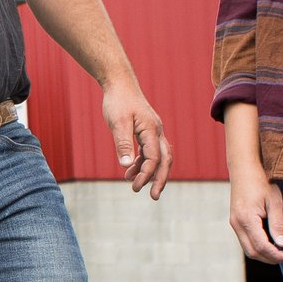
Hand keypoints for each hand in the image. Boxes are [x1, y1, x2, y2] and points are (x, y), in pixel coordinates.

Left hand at [102, 82, 173, 197]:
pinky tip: (130, 169)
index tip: (135, 186)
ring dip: (149, 172)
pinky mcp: (146, 130)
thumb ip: (123, 144)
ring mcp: (153, 131)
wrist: (119, 83)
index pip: (154, 157)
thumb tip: (126, 166)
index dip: (146, 174)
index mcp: (151, 130)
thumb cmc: (118, 101)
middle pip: (165, 160)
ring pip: (158, 156)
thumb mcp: (117, 123)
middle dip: (160, 179)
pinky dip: (142, 162)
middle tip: (154, 197)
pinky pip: (149, 150)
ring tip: (134, 184)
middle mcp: (157, 131)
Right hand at [228, 167, 282, 263]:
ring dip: (263, 254)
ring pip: (247, 248)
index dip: (276, 255)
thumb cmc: (261, 182)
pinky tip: (270, 243)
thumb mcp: (274, 201)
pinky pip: (245, 241)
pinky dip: (258, 247)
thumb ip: (278, 224)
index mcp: (246, 218)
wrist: (243, 169)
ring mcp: (234, 223)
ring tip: (280, 252)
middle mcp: (236, 224)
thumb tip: (282, 245)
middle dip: (270, 259)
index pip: (261, 246)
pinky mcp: (235, 222)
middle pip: (252, 252)